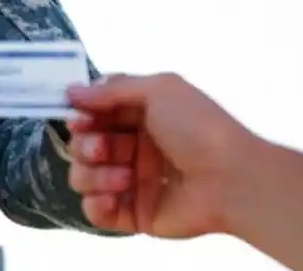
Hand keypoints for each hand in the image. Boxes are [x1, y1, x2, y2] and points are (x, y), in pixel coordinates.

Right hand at [65, 73, 255, 239]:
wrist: (231, 178)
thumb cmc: (197, 127)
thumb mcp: (159, 89)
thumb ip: (112, 89)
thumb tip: (71, 92)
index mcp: (141, 116)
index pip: (95, 113)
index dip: (81, 116)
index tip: (79, 119)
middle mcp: (133, 147)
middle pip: (84, 145)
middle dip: (86, 146)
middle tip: (103, 149)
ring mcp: (132, 182)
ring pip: (84, 177)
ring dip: (94, 174)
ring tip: (125, 177)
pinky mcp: (134, 213)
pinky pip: (96, 211)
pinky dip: (96, 204)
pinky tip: (113, 197)